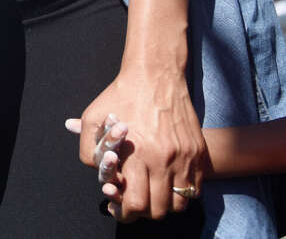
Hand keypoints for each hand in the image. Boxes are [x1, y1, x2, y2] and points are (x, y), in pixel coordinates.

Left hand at [75, 66, 205, 220]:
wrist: (156, 73)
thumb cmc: (121, 94)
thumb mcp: (93, 117)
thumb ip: (87, 148)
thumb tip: (93, 170)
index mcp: (137, 154)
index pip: (135, 204)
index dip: (125, 212)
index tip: (119, 207)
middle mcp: (164, 159)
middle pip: (158, 209)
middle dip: (144, 211)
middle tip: (135, 202)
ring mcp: (185, 156)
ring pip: (179, 203)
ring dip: (164, 205)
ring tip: (153, 194)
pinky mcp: (198, 151)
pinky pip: (195, 188)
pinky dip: (182, 192)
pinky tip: (169, 183)